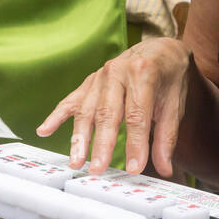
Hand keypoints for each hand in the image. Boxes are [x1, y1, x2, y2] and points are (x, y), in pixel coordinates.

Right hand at [36, 38, 195, 176]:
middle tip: (97, 168)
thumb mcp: (175, 104)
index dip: (135, 144)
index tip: (134, 168)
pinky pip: (69, 101)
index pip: (136, 115)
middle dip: (101, 144)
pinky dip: (55, 117)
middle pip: (106, 114)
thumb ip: (167, 137)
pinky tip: (44, 131)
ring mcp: (98, 77)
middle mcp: (116, 72)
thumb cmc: (168, 77)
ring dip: (79, 138)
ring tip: (76, 161)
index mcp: (143, 74)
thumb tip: (163, 168)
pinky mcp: (87, 83)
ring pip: (85, 111)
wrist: (158, 50)